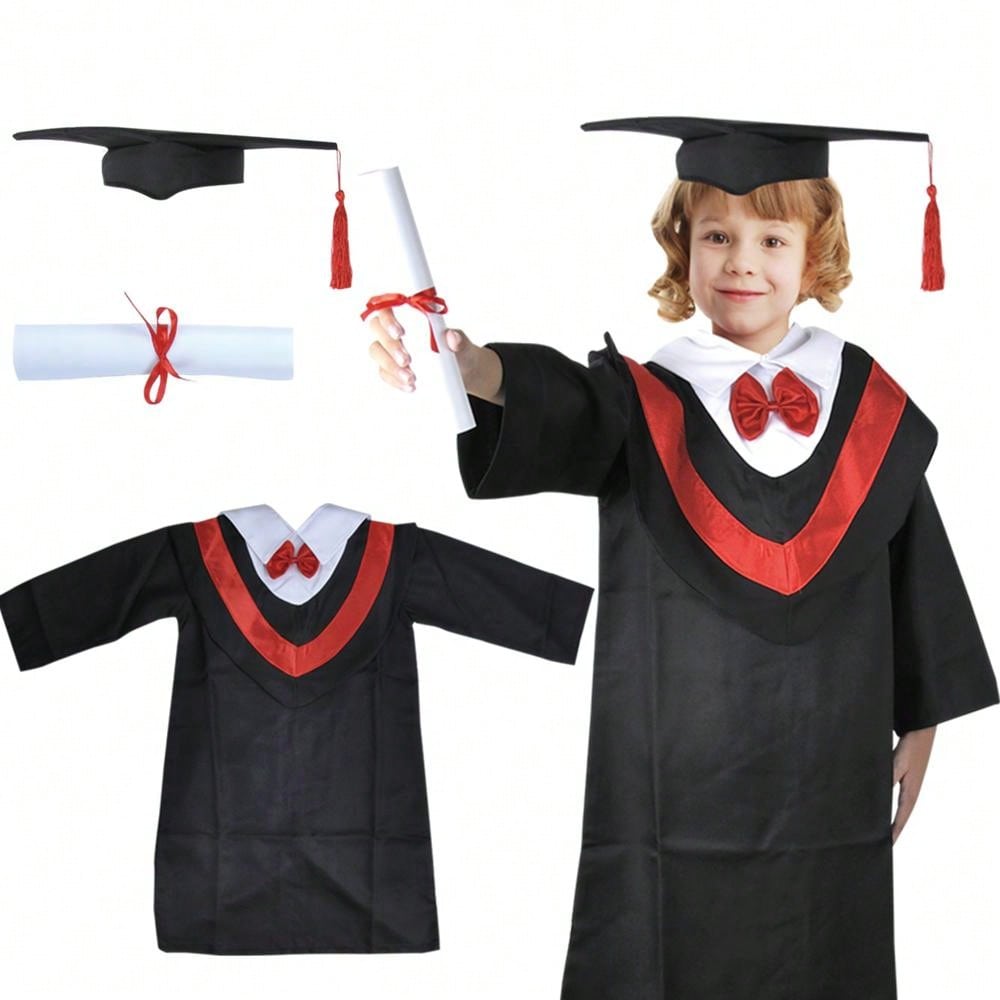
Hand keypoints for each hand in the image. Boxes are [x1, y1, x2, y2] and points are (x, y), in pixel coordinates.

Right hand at [366, 308, 504, 402]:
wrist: (463, 373)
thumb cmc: (458, 351)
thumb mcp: (463, 345)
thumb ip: (459, 340)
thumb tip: (452, 337)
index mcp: (411, 317)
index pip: (387, 308)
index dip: (388, 319)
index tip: (401, 333)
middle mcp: (396, 330)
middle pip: (377, 330)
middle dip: (390, 346)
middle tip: (407, 360)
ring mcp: (391, 350)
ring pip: (376, 352)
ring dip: (390, 366)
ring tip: (411, 378)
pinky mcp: (392, 369)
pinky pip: (384, 373)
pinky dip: (394, 380)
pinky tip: (409, 386)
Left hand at [891, 725, 935, 842]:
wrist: (921, 733)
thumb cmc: (910, 748)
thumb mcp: (898, 763)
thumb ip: (890, 778)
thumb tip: (880, 795)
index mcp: (911, 793)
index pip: (901, 819)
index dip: (894, 832)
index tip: (886, 846)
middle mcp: (911, 793)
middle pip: (901, 818)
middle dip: (892, 832)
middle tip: (881, 845)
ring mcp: (910, 787)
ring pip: (900, 810)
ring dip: (892, 821)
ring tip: (883, 834)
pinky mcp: (907, 780)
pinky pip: (899, 800)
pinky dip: (892, 809)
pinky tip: (884, 810)